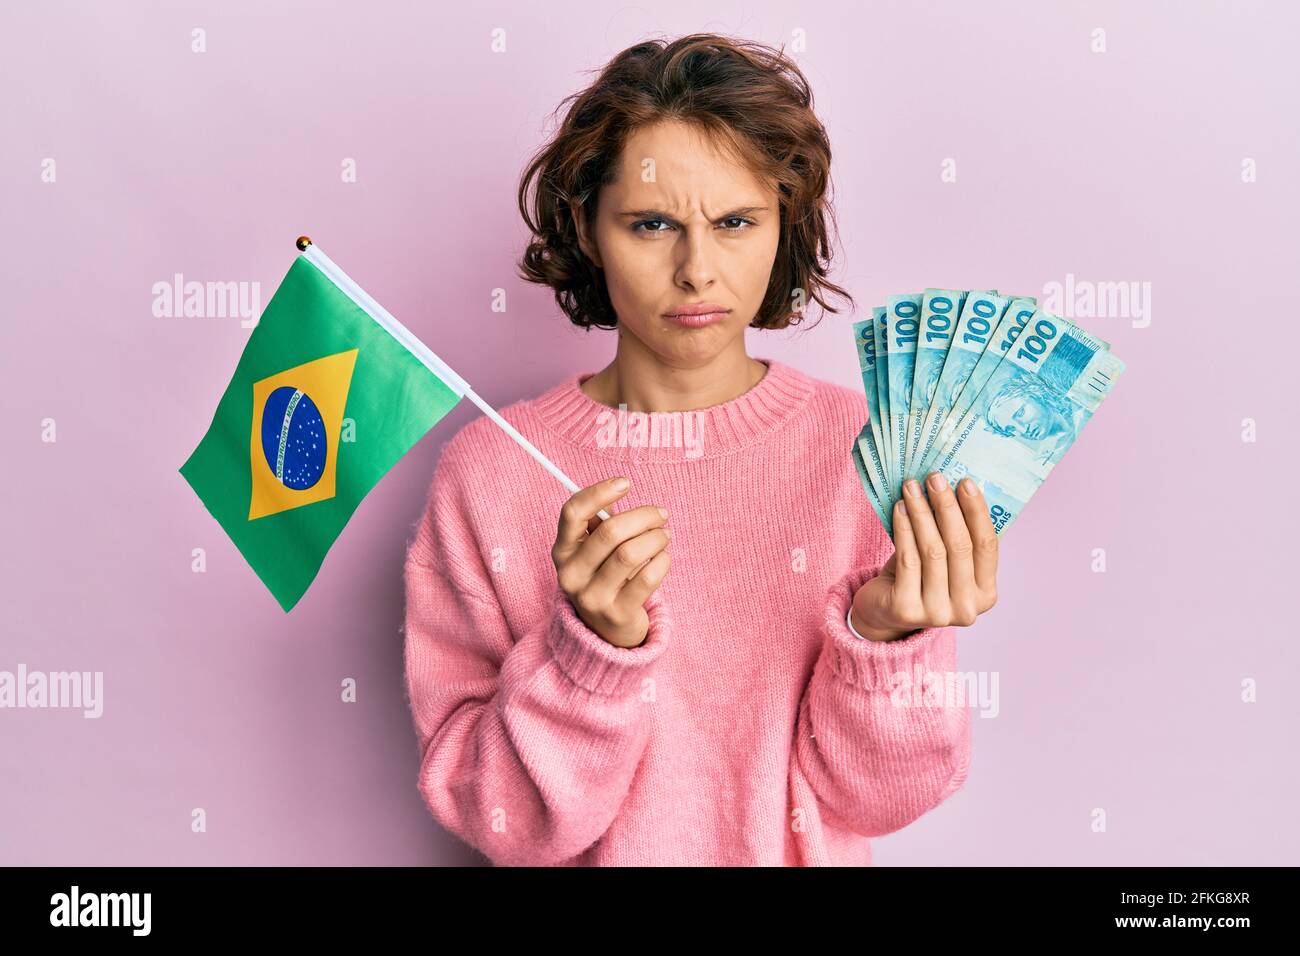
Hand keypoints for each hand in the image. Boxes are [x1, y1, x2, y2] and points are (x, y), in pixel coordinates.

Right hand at [551, 476, 671, 647]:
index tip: (626, 483)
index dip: (600, 492)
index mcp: (562, 551)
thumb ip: (602, 522)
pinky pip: (647, 577)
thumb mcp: (593, 551)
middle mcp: (571, 575)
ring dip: (655, 538)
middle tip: (661, 514)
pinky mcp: (617, 614)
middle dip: (643, 516)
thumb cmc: (604, 576)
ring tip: (664, 536)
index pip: (573, 512)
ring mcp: (593, 597)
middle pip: (610, 531)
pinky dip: (662, 561)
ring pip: (630, 553)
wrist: (606, 631)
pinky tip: (664, 557)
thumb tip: (621, 491)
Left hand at [849, 472, 998, 641]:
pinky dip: (904, 529)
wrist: (883, 611)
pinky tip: (900, 508)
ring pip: (933, 551)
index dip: (977, 512)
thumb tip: (954, 487)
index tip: (966, 482)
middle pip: (960, 547)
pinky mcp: (906, 609)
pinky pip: (908, 559)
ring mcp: (937, 613)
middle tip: (935, 478)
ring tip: (912, 487)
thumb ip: (956, 536)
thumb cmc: (919, 578)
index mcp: (985, 594)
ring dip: (922, 513)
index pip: (987, 546)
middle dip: (947, 507)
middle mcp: (966, 609)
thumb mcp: (945, 562)